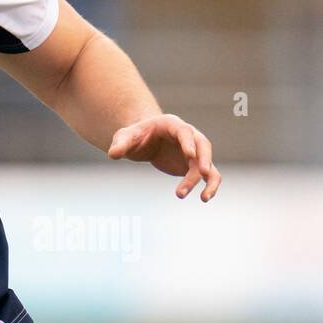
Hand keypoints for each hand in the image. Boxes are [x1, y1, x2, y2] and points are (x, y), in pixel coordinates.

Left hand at [107, 113, 221, 201]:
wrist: (143, 141)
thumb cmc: (135, 135)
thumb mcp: (124, 137)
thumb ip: (120, 144)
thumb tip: (113, 154)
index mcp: (172, 124)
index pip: (184, 131)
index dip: (187, 142)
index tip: (189, 154)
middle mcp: (189, 136)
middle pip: (203, 145)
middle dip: (204, 158)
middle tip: (202, 173)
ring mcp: (194, 152)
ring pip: (208, 164)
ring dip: (208, 180)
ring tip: (204, 198)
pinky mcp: (194, 166)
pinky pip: (208, 176)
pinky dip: (209, 186)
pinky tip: (204, 198)